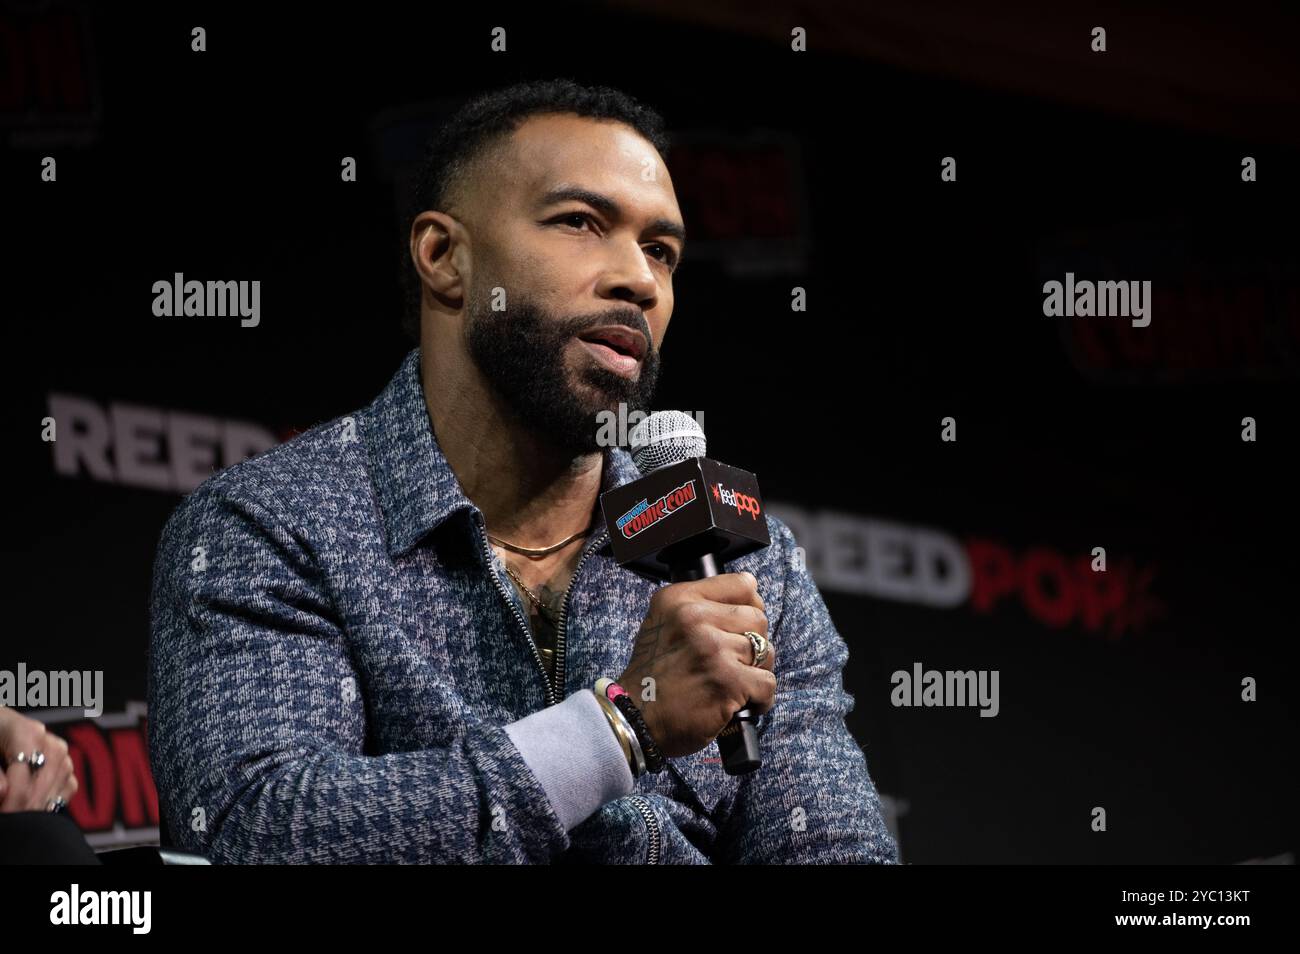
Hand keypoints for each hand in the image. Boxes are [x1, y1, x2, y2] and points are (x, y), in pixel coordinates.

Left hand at [0, 705, 78, 812]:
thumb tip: (3, 793)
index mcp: (26, 733)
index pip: (25, 777)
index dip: (12, 803)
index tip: (2, 815)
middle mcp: (49, 741)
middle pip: (43, 785)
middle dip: (24, 809)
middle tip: (9, 822)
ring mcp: (62, 752)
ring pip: (59, 787)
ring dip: (38, 807)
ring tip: (19, 816)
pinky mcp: (67, 763)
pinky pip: (69, 788)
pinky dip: (52, 801)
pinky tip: (34, 806)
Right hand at [617, 571, 775, 759]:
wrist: (636, 720)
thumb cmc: (653, 677)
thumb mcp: (663, 624)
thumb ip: (699, 606)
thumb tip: (751, 595)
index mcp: (679, 599)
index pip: (743, 584)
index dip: (749, 607)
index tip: (740, 627)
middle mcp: (694, 617)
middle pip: (758, 619)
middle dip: (752, 644)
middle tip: (731, 663)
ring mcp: (713, 648)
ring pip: (765, 651)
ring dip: (755, 673)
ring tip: (731, 685)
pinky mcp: (728, 680)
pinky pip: (767, 683)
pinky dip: (760, 700)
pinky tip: (739, 704)